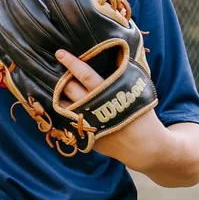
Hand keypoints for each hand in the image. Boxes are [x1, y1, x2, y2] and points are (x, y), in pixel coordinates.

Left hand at [56, 49, 163, 167]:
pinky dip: (60, 110)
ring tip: (54, 84)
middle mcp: (93, 108)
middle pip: (69, 88)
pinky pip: (64, 119)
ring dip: (58, 94)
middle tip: (55, 67)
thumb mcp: (136, 92)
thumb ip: (123, 75)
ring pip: (62, 104)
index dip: (72, 63)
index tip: (60, 53)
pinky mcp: (81, 135)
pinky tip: (59, 101)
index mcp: (108, 95)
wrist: (144, 146)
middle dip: (61, 77)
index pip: (86, 75)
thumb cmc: (140, 114)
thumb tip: (117, 52)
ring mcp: (85, 123)